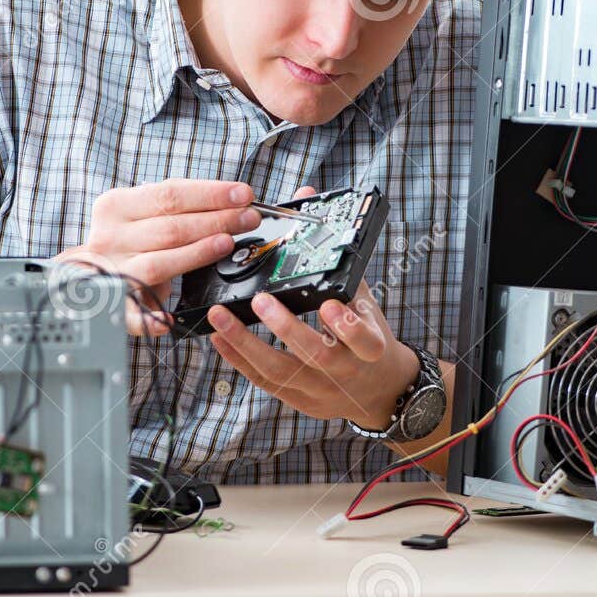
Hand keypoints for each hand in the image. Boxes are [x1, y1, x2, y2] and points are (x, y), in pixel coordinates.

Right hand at [56, 178, 259, 336]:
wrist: (86, 274)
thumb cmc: (127, 238)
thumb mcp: (142, 212)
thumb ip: (178, 205)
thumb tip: (233, 200)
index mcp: (115, 206)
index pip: (169, 194)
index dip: (211, 194)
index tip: (243, 194)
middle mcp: (109, 238)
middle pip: (170, 227)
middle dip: (217, 220)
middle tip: (249, 218)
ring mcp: (111, 272)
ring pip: (158, 263)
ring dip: (198, 253)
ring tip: (228, 243)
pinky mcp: (113, 306)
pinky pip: (132, 314)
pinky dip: (150, 318)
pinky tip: (168, 320)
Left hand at [204, 186, 419, 429]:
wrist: (378, 392)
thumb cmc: (368, 335)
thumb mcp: (365, 298)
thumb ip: (336, 257)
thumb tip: (305, 198)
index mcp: (371, 347)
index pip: (366, 341)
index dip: (349, 327)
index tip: (330, 305)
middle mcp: (345, 371)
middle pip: (316, 356)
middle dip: (286, 328)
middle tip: (259, 301)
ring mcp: (319, 389)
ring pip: (281, 371)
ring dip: (246, 344)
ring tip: (219, 318)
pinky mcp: (297, 399)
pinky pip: (264, 381)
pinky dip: (239, 360)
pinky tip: (218, 338)